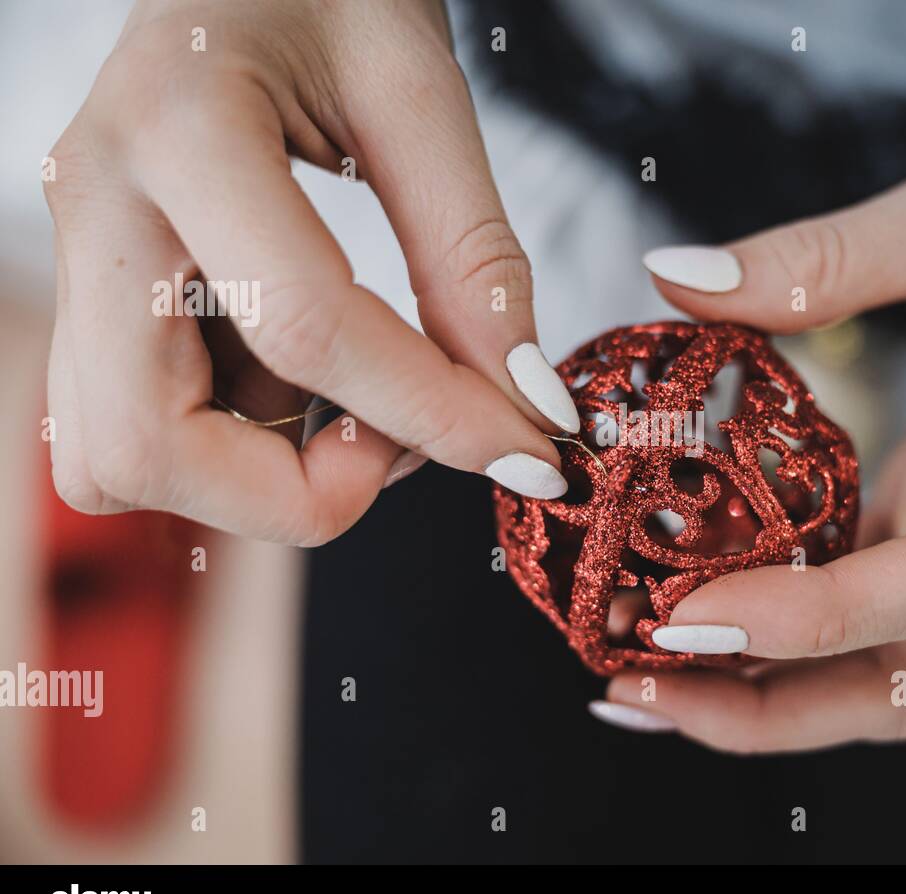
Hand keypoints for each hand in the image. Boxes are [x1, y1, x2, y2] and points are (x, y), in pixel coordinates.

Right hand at [44, 0, 576, 544]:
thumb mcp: (418, 91)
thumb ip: (473, 253)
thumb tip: (522, 399)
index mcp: (178, 126)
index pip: (306, 327)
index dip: (433, 414)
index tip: (527, 447)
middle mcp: (94, 207)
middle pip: (145, 447)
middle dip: (294, 491)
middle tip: (392, 442)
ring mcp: (80, 256)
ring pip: (116, 461)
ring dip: (254, 475)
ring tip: (352, 400)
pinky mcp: (98, 290)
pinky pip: (140, 427)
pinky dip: (236, 440)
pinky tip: (306, 373)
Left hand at [606, 0, 905, 749]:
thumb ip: (827, 256)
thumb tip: (677, 279)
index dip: (812, 622)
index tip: (688, 616)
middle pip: (901, 677)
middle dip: (771, 708)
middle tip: (637, 681)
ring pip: (877, 661)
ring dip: (764, 686)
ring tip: (642, 670)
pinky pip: (856, 599)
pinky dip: (774, 623)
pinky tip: (693, 599)